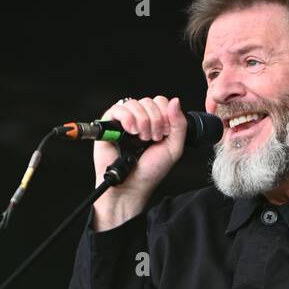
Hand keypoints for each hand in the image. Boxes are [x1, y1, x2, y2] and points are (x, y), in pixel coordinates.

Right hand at [92, 95, 187, 226]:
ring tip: (141, 138)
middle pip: (149, 101)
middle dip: (155, 120)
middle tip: (152, 139)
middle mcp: (139, 120)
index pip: (161, 102)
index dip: (165, 115)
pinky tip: (131, 131)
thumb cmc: (150, 172)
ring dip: (142, 121)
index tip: (164, 134)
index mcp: (154, 123)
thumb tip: (175, 101)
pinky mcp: (109, 124)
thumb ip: (180, 125)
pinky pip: (118, 108)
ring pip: (134, 103)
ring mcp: (124, 121)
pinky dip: (127, 117)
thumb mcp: (174, 149)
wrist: (132, 186)